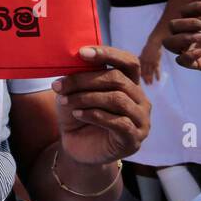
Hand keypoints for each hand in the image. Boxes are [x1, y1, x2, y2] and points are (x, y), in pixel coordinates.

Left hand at [52, 46, 149, 165]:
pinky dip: (94, 115)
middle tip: (59, 85)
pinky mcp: (134, 138)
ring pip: (117, 99)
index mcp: (129, 84)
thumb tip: (73, 60)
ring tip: (64, 101)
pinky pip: (118, 122)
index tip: (81, 52)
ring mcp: (141, 120)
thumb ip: (79, 77)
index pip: (128, 62)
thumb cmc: (78, 116)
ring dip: (86, 98)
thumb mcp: (75, 93)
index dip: (108, 54)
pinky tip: (78, 114)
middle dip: (84, 80)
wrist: (78, 148)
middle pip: (117, 79)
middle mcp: (139, 99)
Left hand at [139, 32, 165, 83]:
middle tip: (144, 85)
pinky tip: (158, 80)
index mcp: (140, 60)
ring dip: (150, 78)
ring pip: (150, 72)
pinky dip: (157, 75)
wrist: (154, 42)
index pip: (139, 69)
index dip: (138, 75)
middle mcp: (144, 61)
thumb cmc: (148, 48)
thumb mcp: (142, 54)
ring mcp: (151, 62)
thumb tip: (138, 64)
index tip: (137, 81)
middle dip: (144, 79)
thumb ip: (140, 59)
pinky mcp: (157, 61)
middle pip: (144, 72)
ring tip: (150, 84)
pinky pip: (157, 69)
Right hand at [166, 0, 200, 79]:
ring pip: (169, 42)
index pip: (184, 12)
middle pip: (173, 25)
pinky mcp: (194, 64)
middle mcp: (189, 35)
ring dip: (183, 37)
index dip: (194, 7)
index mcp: (195, 24)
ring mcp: (189, 50)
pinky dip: (188, 55)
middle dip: (188, 23)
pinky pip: (181, 60)